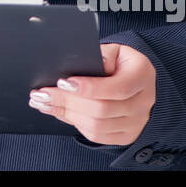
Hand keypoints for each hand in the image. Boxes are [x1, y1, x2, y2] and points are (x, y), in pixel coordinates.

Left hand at [28, 42, 155, 145]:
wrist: (137, 81)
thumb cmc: (121, 63)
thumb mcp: (115, 50)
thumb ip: (100, 56)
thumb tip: (80, 63)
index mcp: (142, 76)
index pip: (117, 88)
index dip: (88, 88)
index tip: (63, 83)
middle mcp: (143, 103)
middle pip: (102, 109)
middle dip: (67, 101)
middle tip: (42, 93)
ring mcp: (136, 123)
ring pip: (96, 126)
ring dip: (65, 114)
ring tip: (43, 103)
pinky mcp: (125, 135)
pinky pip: (96, 136)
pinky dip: (73, 123)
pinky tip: (57, 111)